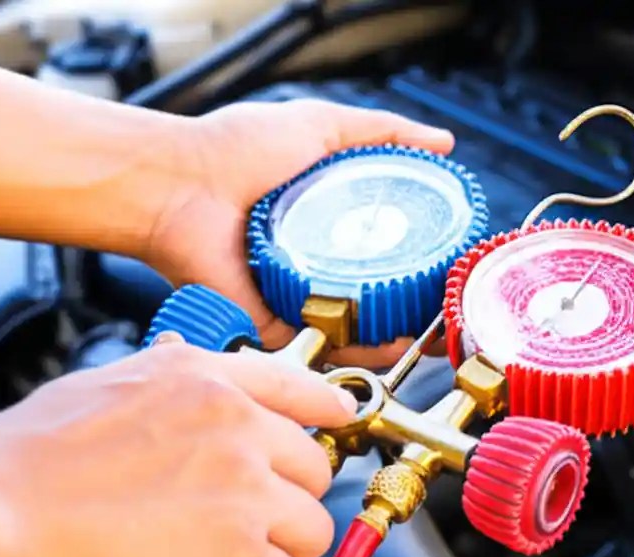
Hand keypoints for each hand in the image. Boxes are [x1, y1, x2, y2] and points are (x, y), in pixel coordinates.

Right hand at [0, 333, 357, 556]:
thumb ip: (157, 379)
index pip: (300, 386)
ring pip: (311, 532)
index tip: (341, 423)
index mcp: (199, 379)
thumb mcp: (95, 387)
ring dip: (277, 556)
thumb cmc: (13, 470)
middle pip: (314, 470)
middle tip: (246, 525)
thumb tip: (180, 370)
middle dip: (285, 502)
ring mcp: (244, 493)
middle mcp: (234, 427)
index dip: (327, 411)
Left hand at [143, 99, 454, 367]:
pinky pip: (326, 346)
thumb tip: (442, 144)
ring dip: (403, 334)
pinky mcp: (275, 327)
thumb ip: (381, 133)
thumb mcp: (319, 126)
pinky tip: (398, 345)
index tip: (459, 264)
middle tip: (455, 307)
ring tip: (439, 332)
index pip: (391, 248)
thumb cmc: (231, 151)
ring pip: (362, 328)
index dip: (428, 258)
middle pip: (382, 295)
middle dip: (422, 307)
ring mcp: (297, 298)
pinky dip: (363, 352)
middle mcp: (316, 263)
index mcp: (327, 222)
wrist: (174, 186)